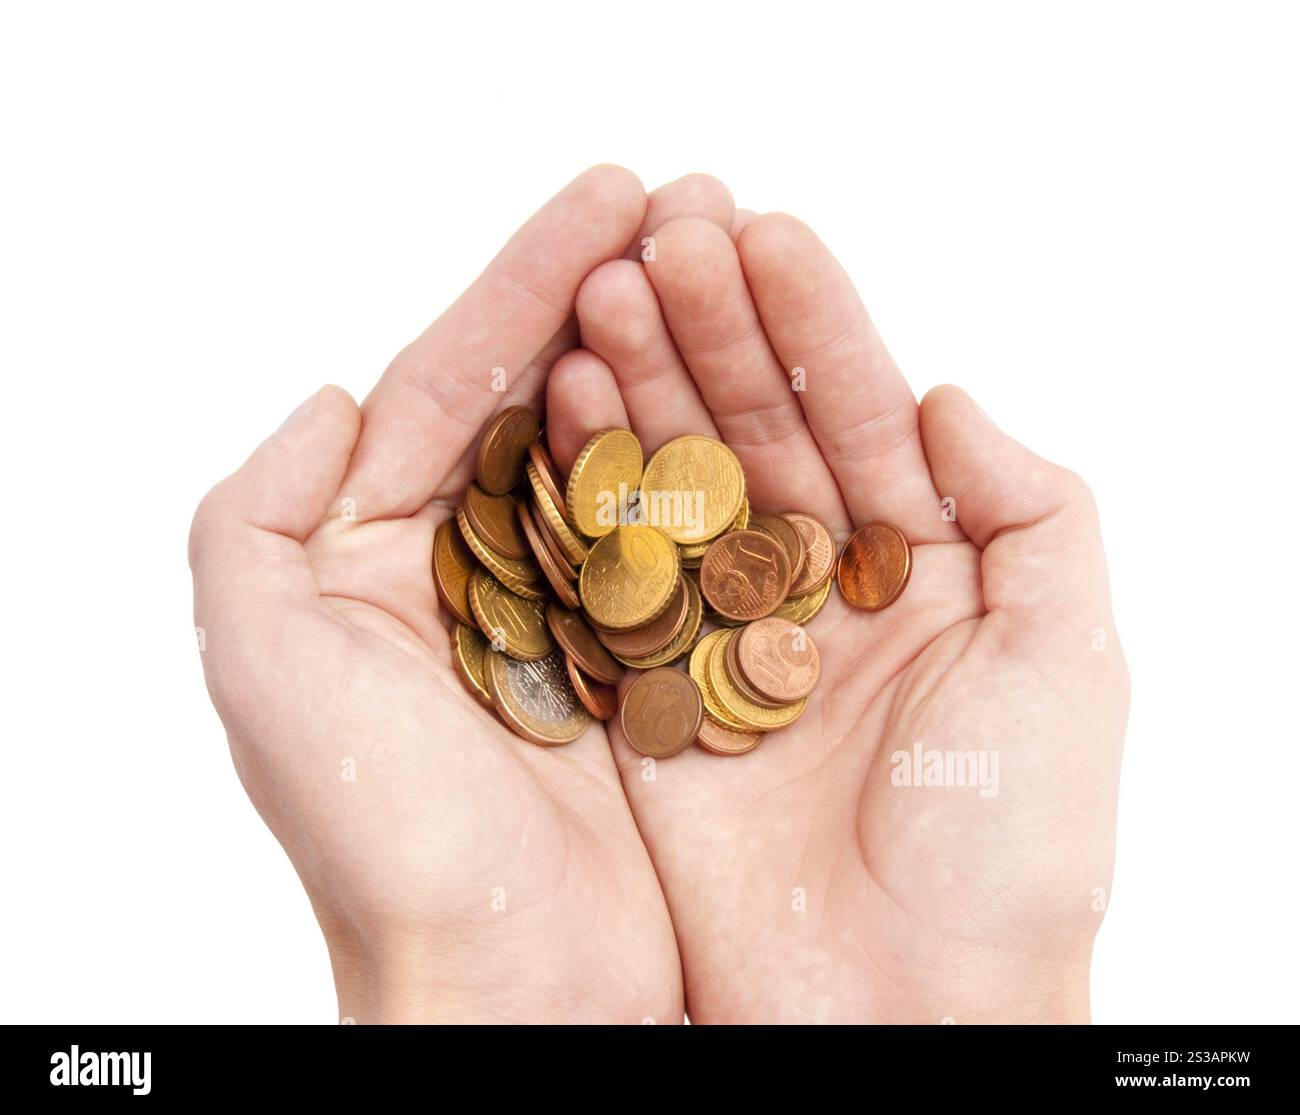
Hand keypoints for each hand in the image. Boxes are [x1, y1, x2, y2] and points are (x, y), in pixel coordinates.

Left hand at [189, 167, 736, 1022]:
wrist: (513, 986)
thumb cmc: (385, 839)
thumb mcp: (263, 663)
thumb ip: (253, 517)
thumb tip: (325, 400)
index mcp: (369, 555)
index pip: (443, 383)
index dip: (520, 282)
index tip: (607, 200)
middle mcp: (466, 570)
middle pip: (538, 399)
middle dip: (608, 294)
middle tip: (689, 204)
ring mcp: (561, 608)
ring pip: (616, 452)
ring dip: (669, 358)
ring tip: (731, 266)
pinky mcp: (641, 658)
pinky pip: (677, 537)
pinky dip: (712, 464)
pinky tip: (756, 394)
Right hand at [545, 212, 1129, 1022]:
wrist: (899, 1007)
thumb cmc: (1007, 849)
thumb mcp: (1069, 661)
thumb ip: (1032, 513)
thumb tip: (949, 392)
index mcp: (917, 566)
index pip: (858, 412)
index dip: (815, 322)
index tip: (764, 233)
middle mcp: (813, 585)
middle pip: (753, 430)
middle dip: (710, 330)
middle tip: (662, 235)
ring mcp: (723, 633)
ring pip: (675, 484)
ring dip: (637, 387)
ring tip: (597, 297)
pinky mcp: (649, 691)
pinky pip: (612, 574)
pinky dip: (584, 490)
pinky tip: (555, 405)